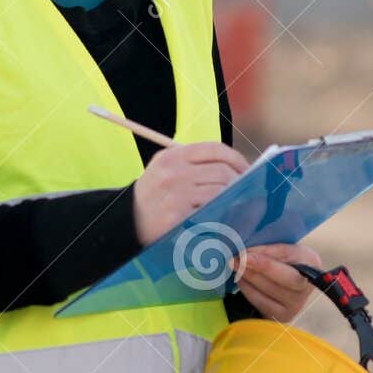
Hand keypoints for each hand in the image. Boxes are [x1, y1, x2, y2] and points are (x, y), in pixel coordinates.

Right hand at [132, 141, 248, 246]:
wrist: (126, 222)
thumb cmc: (155, 197)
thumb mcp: (165, 169)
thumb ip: (194, 163)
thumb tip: (237, 168)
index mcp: (172, 156)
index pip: (215, 149)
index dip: (237, 159)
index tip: (246, 170)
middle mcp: (173, 171)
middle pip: (221, 171)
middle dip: (239, 181)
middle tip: (247, 191)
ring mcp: (174, 194)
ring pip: (219, 191)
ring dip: (233, 198)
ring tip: (237, 204)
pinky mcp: (176, 217)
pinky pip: (211, 211)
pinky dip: (223, 213)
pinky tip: (225, 217)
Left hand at [232, 242, 321, 323]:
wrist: (286, 287)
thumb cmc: (280, 262)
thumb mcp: (280, 252)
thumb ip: (269, 249)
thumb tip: (246, 249)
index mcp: (310, 260)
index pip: (287, 254)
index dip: (266, 252)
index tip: (246, 250)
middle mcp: (307, 283)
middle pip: (284, 276)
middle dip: (259, 267)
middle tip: (238, 260)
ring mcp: (296, 303)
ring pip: (270, 289)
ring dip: (249, 277)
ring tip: (236, 267)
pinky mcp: (283, 315)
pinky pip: (262, 302)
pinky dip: (248, 290)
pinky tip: (240, 280)